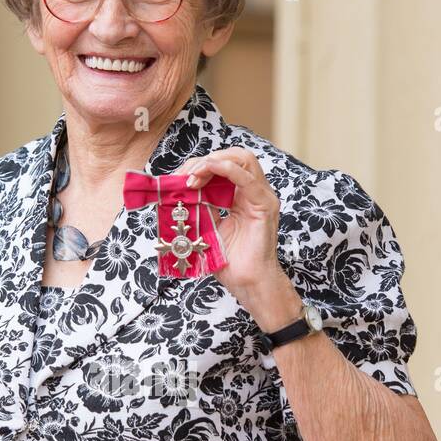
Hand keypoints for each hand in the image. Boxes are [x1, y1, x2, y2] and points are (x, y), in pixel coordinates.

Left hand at [176, 147, 302, 320]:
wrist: (247, 283)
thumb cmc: (230, 262)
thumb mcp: (206, 228)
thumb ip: (198, 208)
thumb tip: (177, 193)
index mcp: (241, 196)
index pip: (221, 167)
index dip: (198, 167)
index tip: (176, 179)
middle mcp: (253, 192)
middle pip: (232, 157)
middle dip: (202, 162)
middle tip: (182, 177)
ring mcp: (261, 196)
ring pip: (241, 159)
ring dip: (212, 163)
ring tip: (192, 177)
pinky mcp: (264, 205)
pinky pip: (246, 178)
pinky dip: (226, 169)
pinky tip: (208, 170)